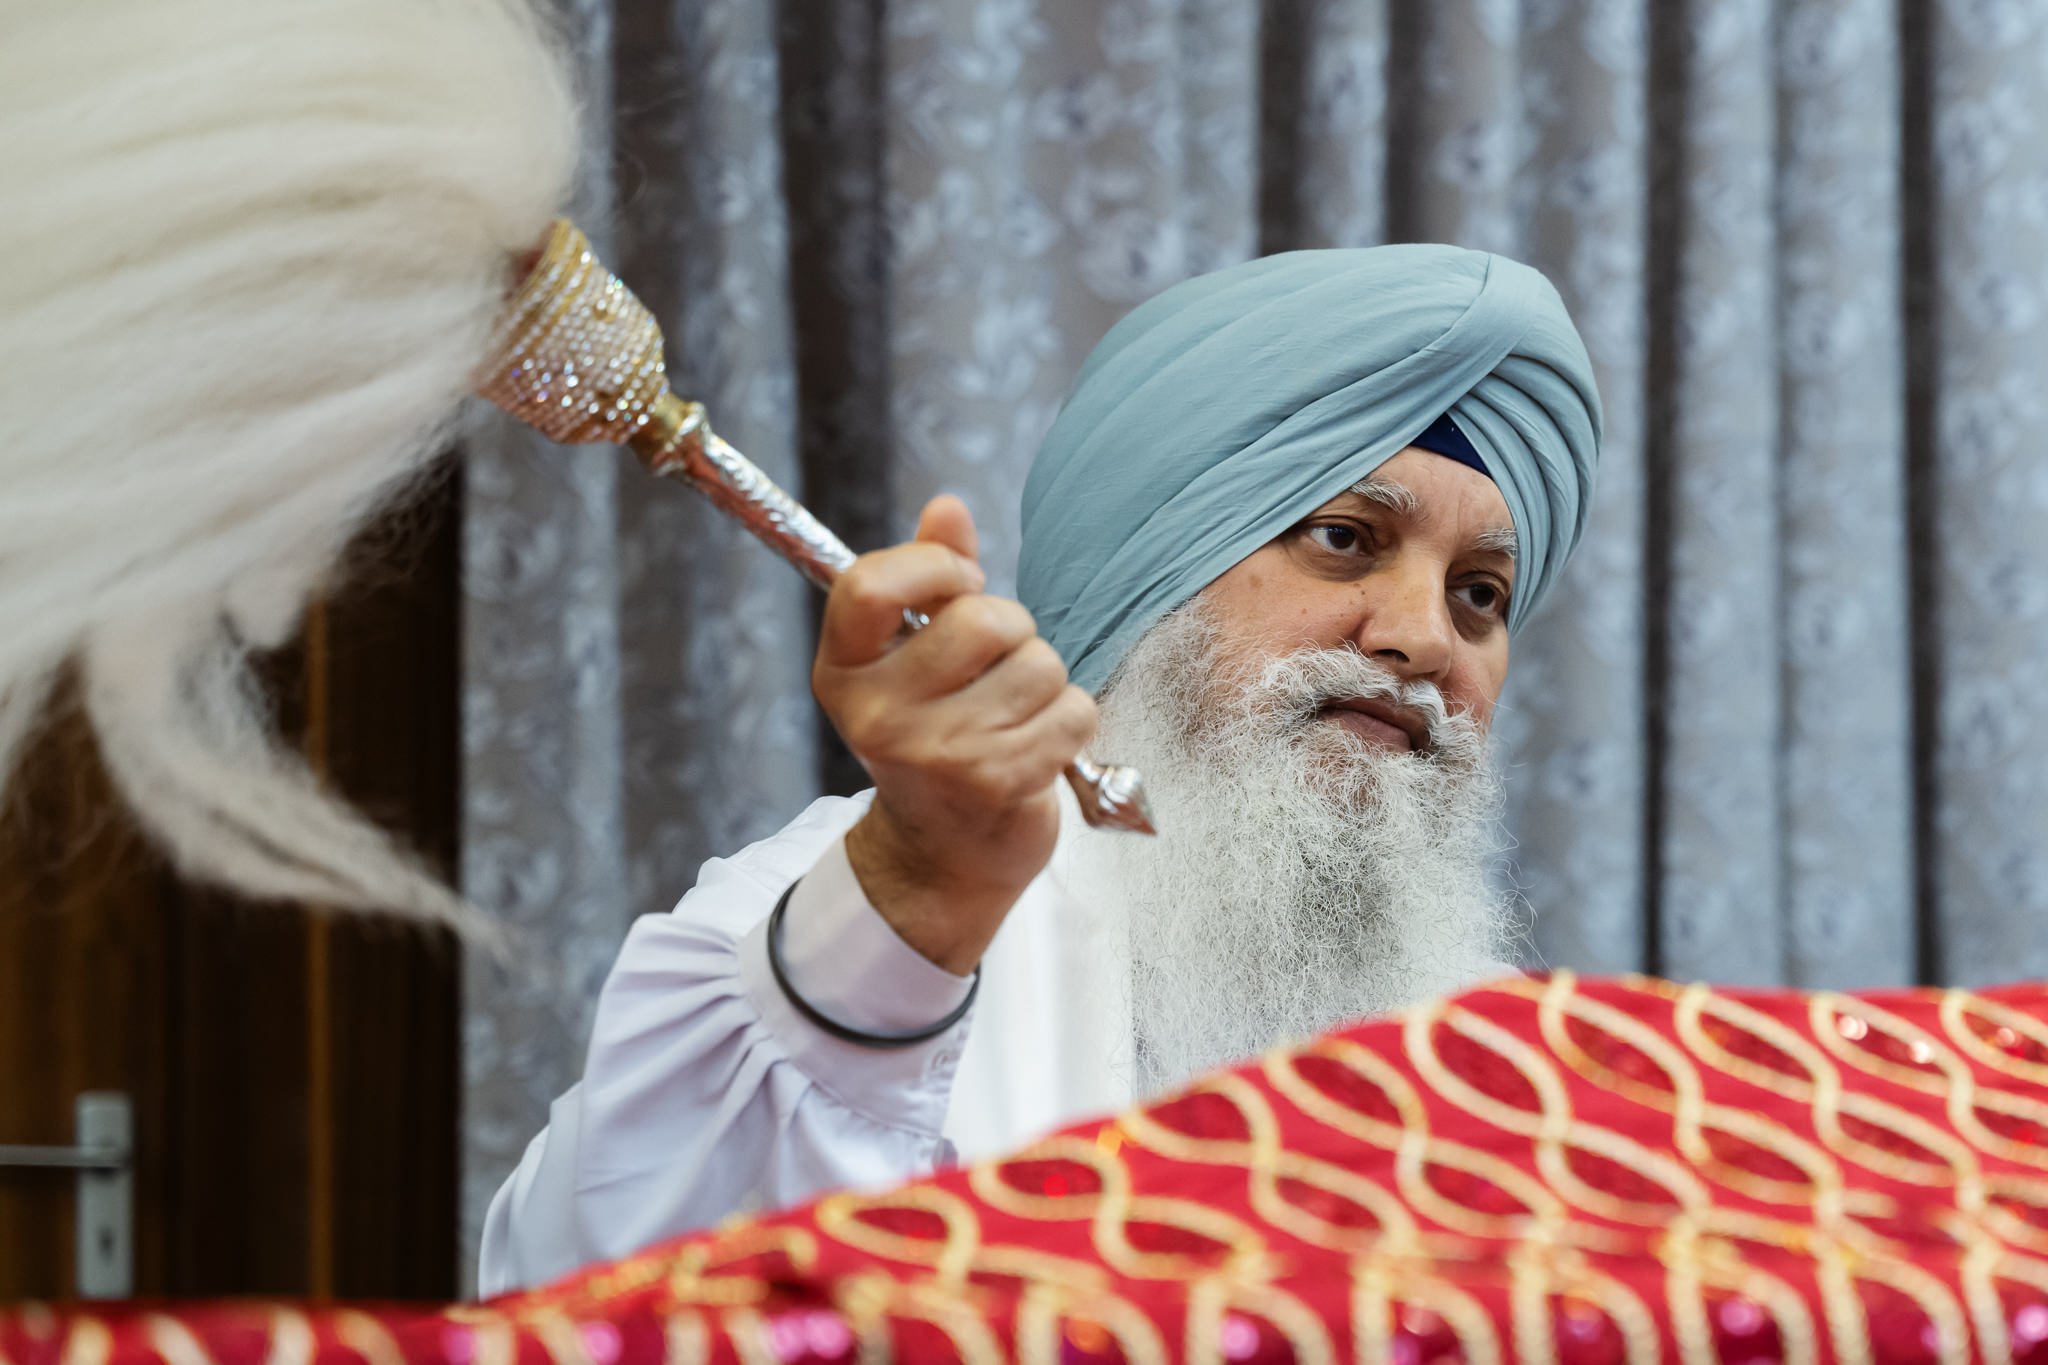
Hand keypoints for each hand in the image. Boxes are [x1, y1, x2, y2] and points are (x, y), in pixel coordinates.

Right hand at [813, 496, 1096, 973]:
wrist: (943, 854)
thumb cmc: (934, 735)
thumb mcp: (911, 658)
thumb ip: (929, 579)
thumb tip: (948, 506)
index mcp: (843, 670)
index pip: (871, 584)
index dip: (935, 566)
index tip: (963, 583)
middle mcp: (875, 715)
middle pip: (983, 619)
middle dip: (1014, 631)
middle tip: (998, 666)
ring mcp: (933, 754)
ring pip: (1039, 664)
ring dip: (1046, 683)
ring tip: (1016, 713)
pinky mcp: (993, 785)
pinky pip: (1072, 711)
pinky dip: (1072, 723)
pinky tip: (1039, 745)